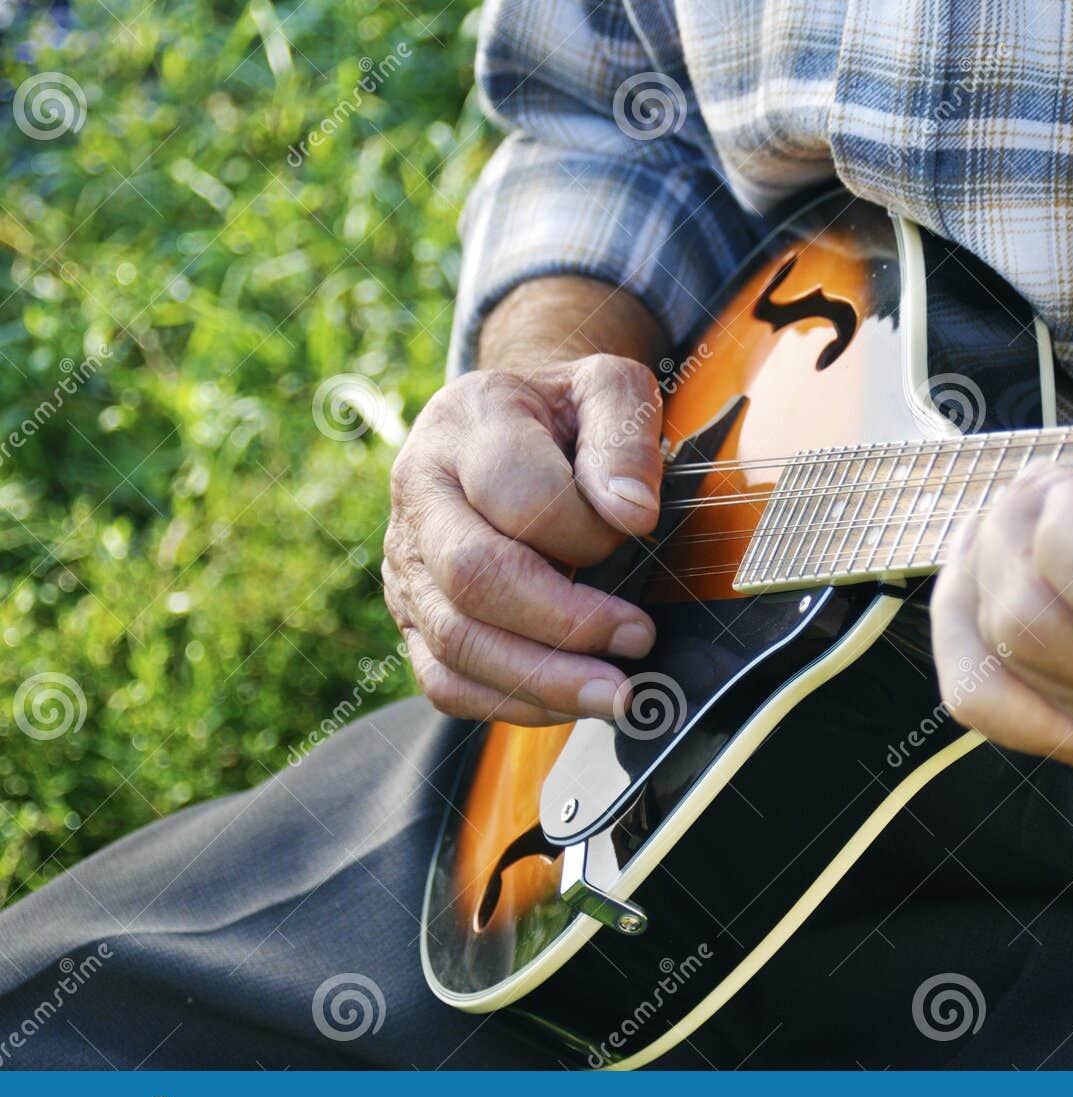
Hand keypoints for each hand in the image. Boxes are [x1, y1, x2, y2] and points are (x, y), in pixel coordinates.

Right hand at [384, 354, 663, 725]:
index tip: (639, 533)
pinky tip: (569, 704)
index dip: (585, 529)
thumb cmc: (564, 413)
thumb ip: (623, 437)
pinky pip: (444, 680)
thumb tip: (630, 514)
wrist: (505, 423)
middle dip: (565, 623)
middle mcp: (419, 492)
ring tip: (616, 694)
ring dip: (543, 680)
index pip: (518, 494)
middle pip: (474, 576)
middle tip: (638, 640)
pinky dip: (510, 704)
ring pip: (456, 640)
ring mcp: (406, 561)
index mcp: (466, 424)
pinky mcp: (412, 615)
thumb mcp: (607, 389)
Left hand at [929, 329, 1072, 782]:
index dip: (1065, 533)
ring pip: (1003, 664)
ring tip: (1000, 522)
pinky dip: (960, 637)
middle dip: (1005, 537)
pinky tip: (974, 581)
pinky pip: (989, 705)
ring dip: (976, 576)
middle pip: (1040, 631)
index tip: (1070, 482)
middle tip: (1028, 488)